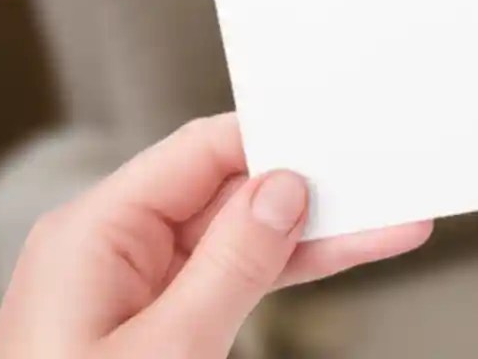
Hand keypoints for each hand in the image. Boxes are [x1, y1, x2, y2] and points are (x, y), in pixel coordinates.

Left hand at [0, 114, 432, 358]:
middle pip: (227, 192)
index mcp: (93, 231)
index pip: (199, 152)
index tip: (334, 140)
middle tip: (379, 184)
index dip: (272, 140)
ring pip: (239, 239)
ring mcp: (133, 285)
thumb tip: (281, 192)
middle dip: (306, 190)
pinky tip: (335, 257)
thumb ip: (230, 265)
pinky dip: (283, 271)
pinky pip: (229, 278)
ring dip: (310, 236)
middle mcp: (111, 247)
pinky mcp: (152, 321)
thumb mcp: (167, 349)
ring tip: (384, 226)